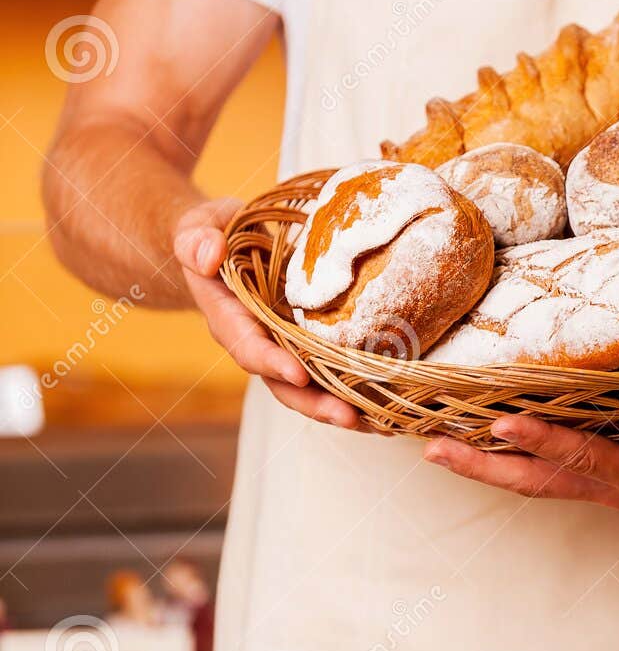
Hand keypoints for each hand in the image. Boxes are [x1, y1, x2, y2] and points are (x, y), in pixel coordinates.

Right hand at [173, 197, 361, 429]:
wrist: (224, 244)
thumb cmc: (211, 234)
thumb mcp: (197, 228)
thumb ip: (197, 241)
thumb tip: (211, 255)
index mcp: (229, 320)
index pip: (248, 347)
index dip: (271, 362)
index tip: (298, 373)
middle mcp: (258, 341)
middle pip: (284, 383)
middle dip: (315, 403)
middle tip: (348, 417)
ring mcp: (286, 345)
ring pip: (312, 386)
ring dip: (341, 406)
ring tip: (379, 422)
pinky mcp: (309, 339)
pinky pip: (331, 368)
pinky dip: (357, 387)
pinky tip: (389, 402)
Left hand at [424, 391, 618, 536]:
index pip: (585, 458)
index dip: (542, 441)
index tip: (499, 422)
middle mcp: (617, 487)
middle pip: (536, 481)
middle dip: (482, 466)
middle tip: (429, 448)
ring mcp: (608, 485)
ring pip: (535, 479)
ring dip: (485, 465)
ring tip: (435, 443)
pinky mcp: (609, 476)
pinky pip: (549, 470)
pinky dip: (513, 457)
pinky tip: (488, 437)